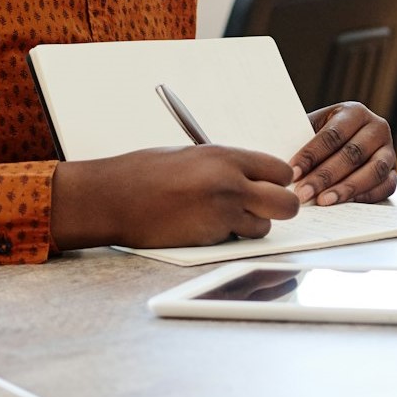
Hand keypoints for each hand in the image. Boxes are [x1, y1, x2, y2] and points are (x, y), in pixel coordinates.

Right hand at [51, 146, 299, 249]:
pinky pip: (237, 240)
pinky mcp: (209, 237)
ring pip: (264, 227)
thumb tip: (254, 178)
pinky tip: (204, 227)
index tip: (266, 186)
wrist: (109, 198)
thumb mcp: (192, 157)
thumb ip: (228, 166)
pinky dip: (229, 238)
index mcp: (227, 157)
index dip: (277, 182)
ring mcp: (222, 212)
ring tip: (223, 218)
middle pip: (287, 203)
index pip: (281, 171)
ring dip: (251, 226)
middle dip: (279, 208)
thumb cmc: (143, 174)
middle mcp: (231, 182)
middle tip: (261, 208)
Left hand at [291, 101, 396, 204]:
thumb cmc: (320, 138)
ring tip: (323, 201)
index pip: (333, 135)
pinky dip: (366, 196)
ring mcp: (389, 150)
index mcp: (354, 112)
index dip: (311, 155)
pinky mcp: (394, 172)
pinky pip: (386, 186)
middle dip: (325, 176)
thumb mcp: (310, 129)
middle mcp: (377, 128)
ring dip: (347, 188)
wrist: (341, 143)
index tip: (292, 172)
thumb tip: (278, 161)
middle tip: (303, 193)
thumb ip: (298, 140)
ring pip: (374, 170)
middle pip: (353, 154)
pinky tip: (345, 203)